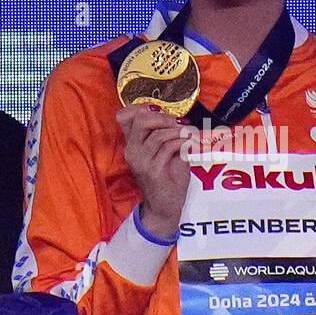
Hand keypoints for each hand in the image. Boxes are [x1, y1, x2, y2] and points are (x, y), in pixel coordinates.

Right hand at [116, 104, 190, 239]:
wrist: (165, 207)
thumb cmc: (167, 178)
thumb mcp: (164, 153)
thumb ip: (165, 135)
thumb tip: (178, 118)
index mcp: (132, 145)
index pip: (125, 117)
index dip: (141, 107)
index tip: (160, 109)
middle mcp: (132, 151)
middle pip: (141, 121)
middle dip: (164, 117)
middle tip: (179, 122)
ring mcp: (141, 161)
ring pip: (158, 135)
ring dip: (178, 132)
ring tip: (189, 134)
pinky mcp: (153, 171)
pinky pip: (168, 148)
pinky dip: (182, 143)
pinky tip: (190, 145)